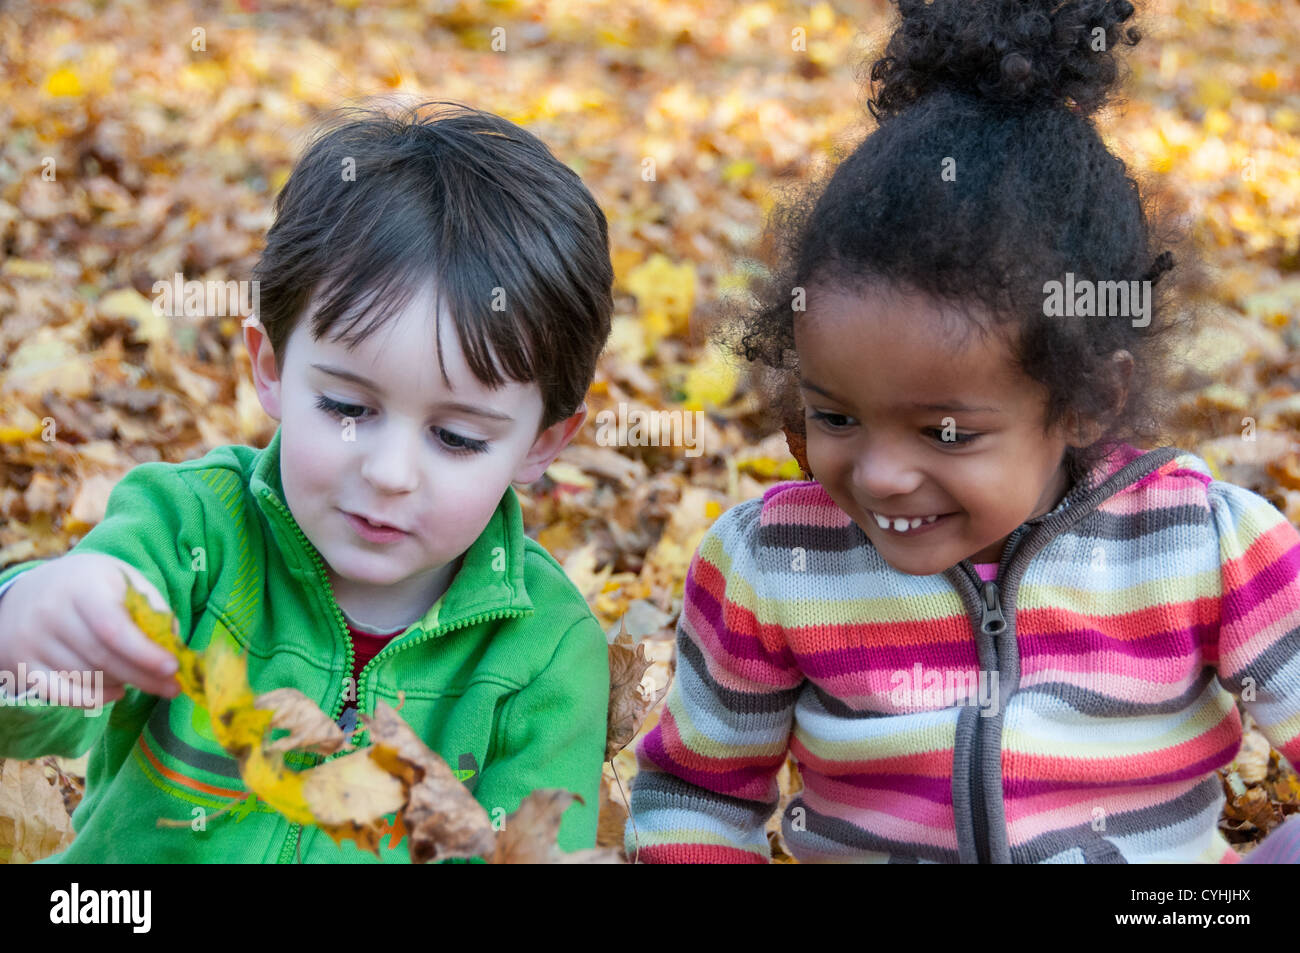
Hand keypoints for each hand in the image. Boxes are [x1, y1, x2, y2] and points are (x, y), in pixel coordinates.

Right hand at [0, 553, 181, 706]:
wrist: (30, 590)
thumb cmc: (91, 586)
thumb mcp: (122, 579)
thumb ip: (151, 605)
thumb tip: (174, 642)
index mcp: (82, 587)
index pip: (113, 628)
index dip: (144, 652)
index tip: (173, 668)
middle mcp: (51, 614)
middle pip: (103, 658)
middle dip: (144, 677)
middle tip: (173, 688)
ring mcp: (32, 641)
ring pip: (86, 678)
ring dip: (122, 684)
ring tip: (143, 680)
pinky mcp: (22, 665)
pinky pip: (63, 695)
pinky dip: (95, 698)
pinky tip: (116, 691)